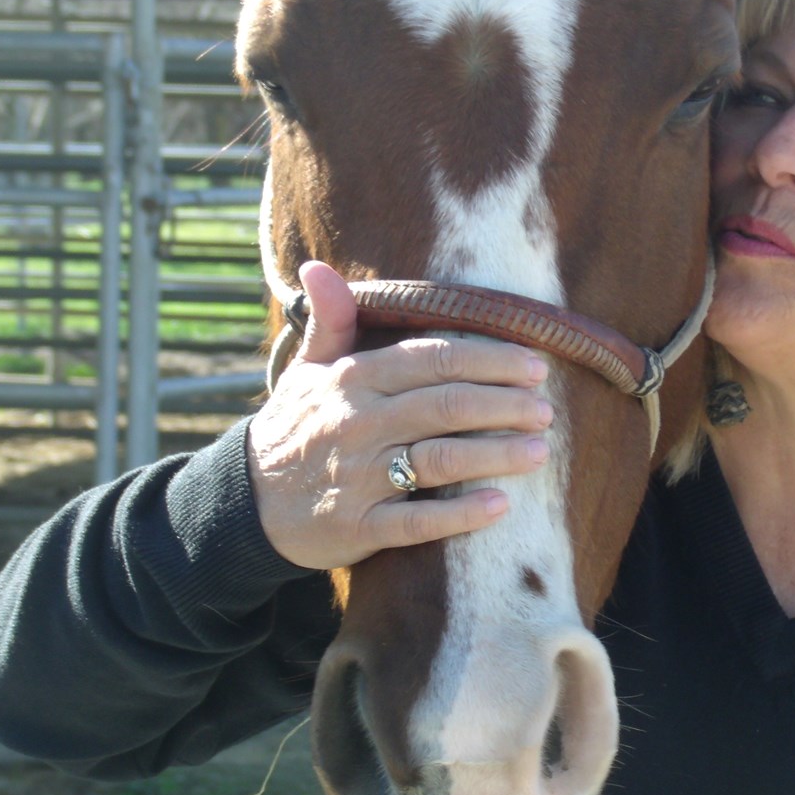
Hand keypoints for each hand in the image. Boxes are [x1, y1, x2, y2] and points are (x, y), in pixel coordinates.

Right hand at [246, 260, 553, 571]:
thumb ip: (330, 321)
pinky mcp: (359, 527)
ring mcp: (359, 477)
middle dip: (505, 405)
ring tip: (539, 452)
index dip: (490, 359)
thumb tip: (318, 266)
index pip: (433, 359)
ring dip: (496, 455)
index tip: (535, 365)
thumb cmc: (296, 428)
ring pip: (439, 460)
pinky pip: (417, 520)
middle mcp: (358, 423)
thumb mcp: (306, 370)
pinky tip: (500, 506)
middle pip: (446, 406)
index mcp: (353, 379)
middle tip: (546, 410)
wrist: (248, 502)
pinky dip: (460, 514)